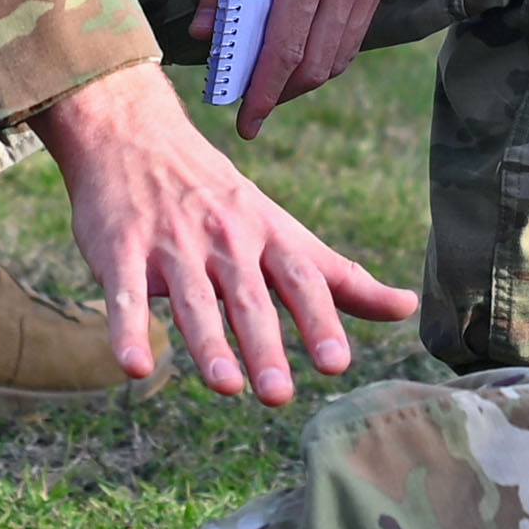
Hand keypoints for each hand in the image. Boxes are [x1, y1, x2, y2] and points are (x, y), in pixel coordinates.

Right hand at [32, 61, 414, 405]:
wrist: (135, 135)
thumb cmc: (219, 197)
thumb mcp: (284, 229)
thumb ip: (341, 277)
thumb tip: (407, 309)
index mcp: (266, 236)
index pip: (300, 279)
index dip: (319, 320)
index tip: (338, 364)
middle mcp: (223, 240)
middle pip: (248, 296)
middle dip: (264, 344)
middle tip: (280, 394)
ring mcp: (170, 245)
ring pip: (193, 298)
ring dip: (208, 343)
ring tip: (225, 385)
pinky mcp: (120, 251)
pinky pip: (125, 295)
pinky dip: (128, 330)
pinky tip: (133, 367)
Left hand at [192, 0, 390, 138]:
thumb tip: (204, 34)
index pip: (283, 54)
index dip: (263, 95)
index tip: (245, 120)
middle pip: (314, 66)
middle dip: (281, 94)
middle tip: (251, 102)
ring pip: (338, 56)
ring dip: (305, 77)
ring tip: (273, 80)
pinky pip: (356, 34)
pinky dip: (329, 53)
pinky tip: (302, 49)